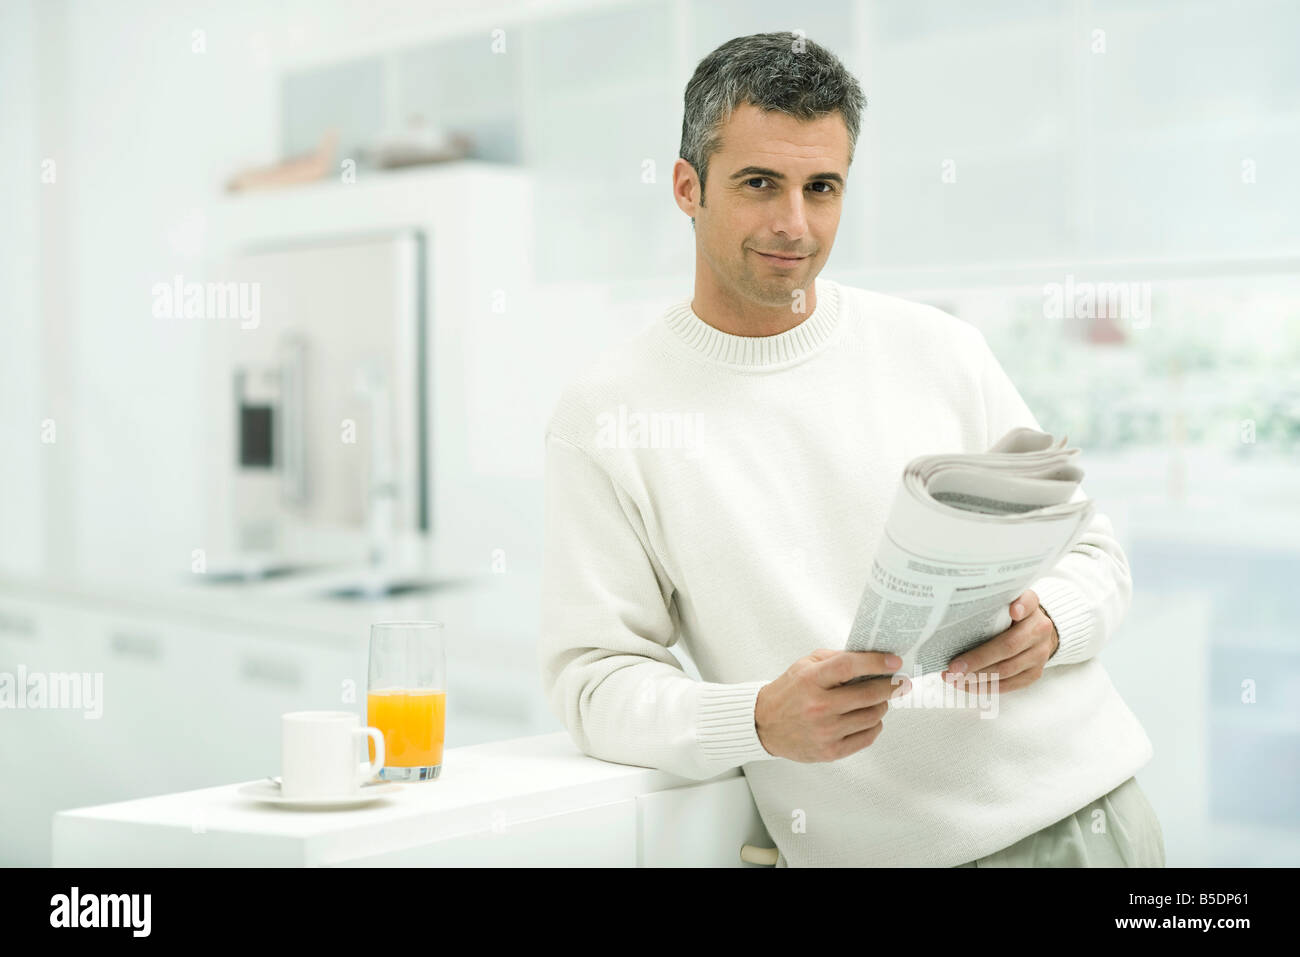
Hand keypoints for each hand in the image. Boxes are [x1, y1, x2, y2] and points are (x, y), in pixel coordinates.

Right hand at [755, 649, 911, 761]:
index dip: (876, 663)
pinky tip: (869, 718)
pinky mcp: (831, 751)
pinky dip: (874, 725)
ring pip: (872, 716)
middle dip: (891, 686)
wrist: (765, 725)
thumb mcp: (804, 666)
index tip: (894, 661)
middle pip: (868, 694)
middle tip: (901, 682)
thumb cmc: (788, 693)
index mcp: (810, 680)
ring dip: (881, 706)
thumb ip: (835, 659)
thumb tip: (870, 657)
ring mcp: (825, 731)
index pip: (849, 666)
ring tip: (879, 700)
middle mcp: (818, 707)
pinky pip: (867, 737)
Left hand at [941, 589, 1058, 693]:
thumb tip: (955, 615)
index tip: (1012, 611)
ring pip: (1007, 669)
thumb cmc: (1008, 616)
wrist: (1033, 632)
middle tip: (953, 667)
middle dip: (978, 659)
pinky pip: (1009, 684)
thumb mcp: (1001, 604)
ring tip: (953, 678)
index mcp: (1031, 608)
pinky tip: (966, 685)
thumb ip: (989, 604)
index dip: (1022, 606)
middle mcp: (1040, 630)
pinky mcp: (1034, 673)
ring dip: (977, 677)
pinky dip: (985, 686)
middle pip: (1009, 645)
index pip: (1028, 602)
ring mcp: (1039, 654)